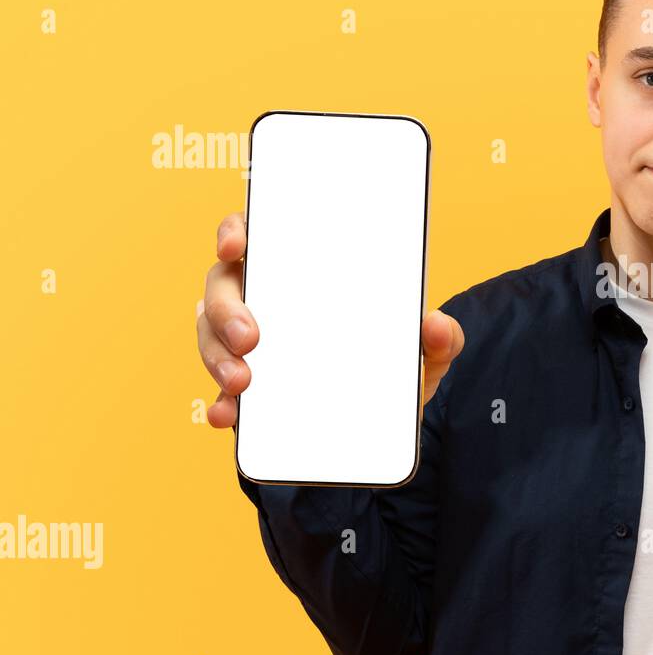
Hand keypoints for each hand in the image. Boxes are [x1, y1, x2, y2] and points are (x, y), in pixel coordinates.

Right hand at [197, 210, 463, 427]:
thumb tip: (436, 325)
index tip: (235, 245)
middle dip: (226, 308)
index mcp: (303, 273)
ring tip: (243, 383)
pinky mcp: (244, 388)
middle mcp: (266, 299)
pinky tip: (227, 415)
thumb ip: (440, 338)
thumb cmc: (393, 365)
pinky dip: (221, 404)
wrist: (382, 423)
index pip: (258, 235)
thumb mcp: (423, 353)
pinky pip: (220, 391)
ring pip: (210, 335)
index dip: (235, 231)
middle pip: (223, 285)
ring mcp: (246, 342)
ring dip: (217, 357)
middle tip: (250, 338)